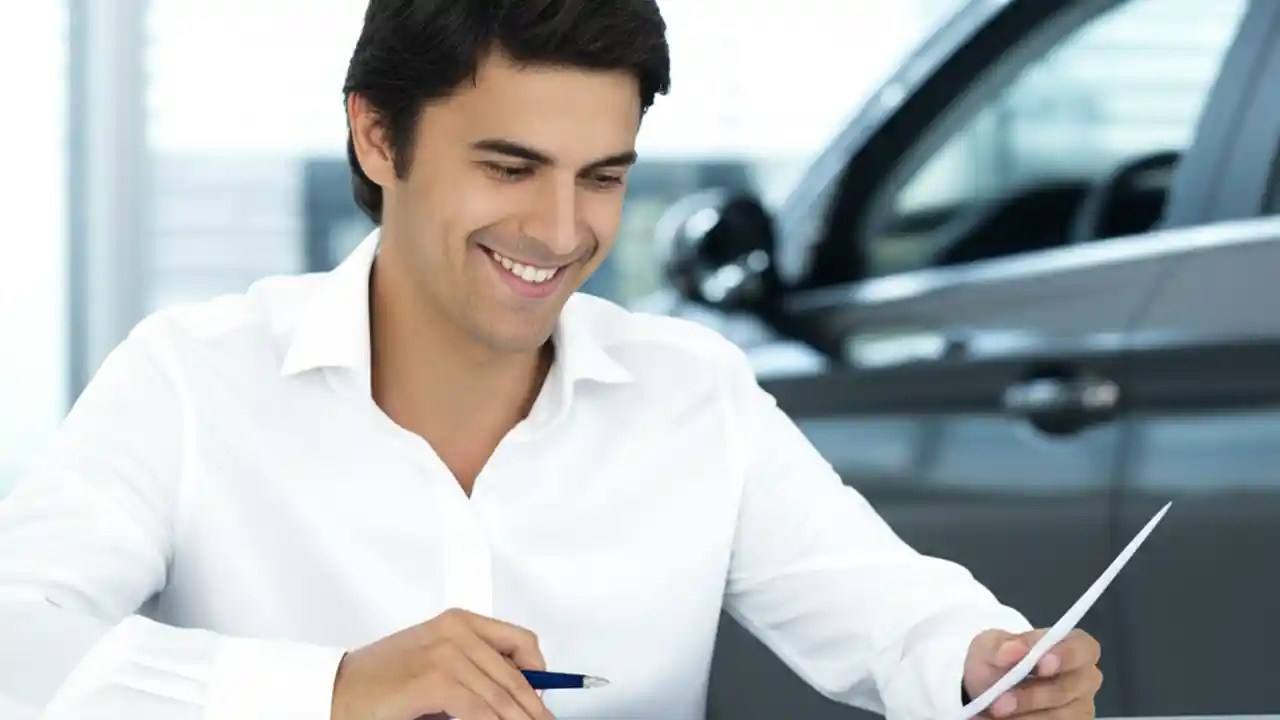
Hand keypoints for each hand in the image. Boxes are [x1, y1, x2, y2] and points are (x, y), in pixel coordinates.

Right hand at [330, 607, 554, 719]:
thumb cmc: (381, 681)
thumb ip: (473, 669)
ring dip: (518, 719)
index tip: (543, 698)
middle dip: (533, 708)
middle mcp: (456, 631)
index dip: (540, 674)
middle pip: (516, 675)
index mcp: (459, 621)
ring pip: (501, 696)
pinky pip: (479, 711)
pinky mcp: (436, 680)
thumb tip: (515, 694)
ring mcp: (447, 653)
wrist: (337, 691)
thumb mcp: (436, 663)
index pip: (521, 641)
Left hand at [963, 628, 1102, 718]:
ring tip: (992, 713)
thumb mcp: (991, 646)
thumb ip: (1000, 645)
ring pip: (1058, 717)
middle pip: (1067, 688)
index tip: (1039, 664)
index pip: (1082, 648)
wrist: (988, 689)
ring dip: (1022, 717)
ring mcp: (1079, 708)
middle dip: (1031, 696)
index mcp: (1073, 647)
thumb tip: (1015, 648)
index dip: (1065, 655)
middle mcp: (1083, 679)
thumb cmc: (999, 661)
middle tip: (999, 702)